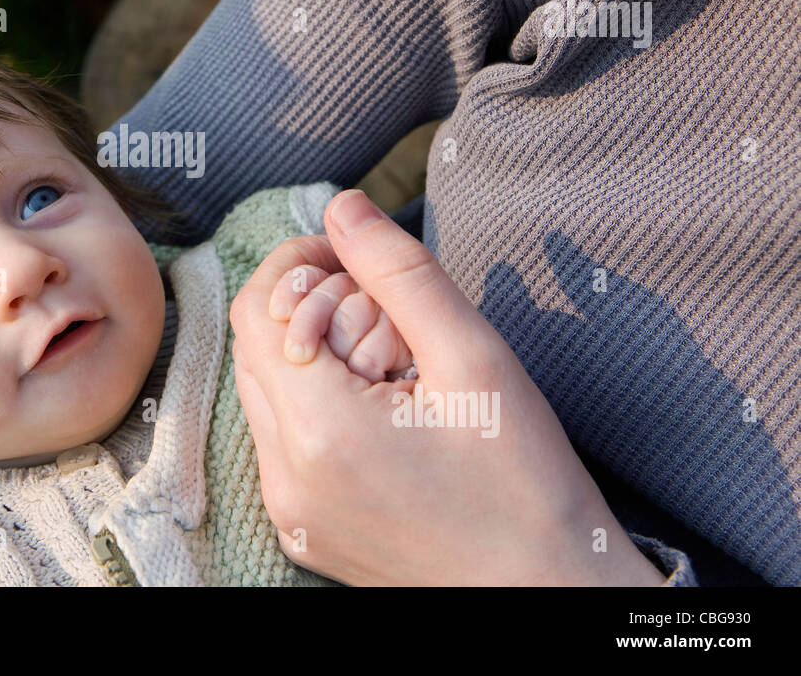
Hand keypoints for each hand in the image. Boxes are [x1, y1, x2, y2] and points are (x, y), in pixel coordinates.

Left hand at [230, 189, 666, 585]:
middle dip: (302, 306)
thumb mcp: (474, 359)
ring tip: (387, 359)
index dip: (296, 265)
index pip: (258, 311)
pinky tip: (379, 409)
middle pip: (252, 350)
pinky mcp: (304, 531)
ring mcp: (290, 511)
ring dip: (307, 356)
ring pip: (262, 395)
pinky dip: (312, 406)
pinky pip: (280, 443)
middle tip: (377, 305)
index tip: (350, 254)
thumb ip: (399, 273)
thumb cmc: (527, 484)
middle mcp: (285, 477)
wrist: (549, 595)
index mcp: (320, 432)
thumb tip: (341, 208)